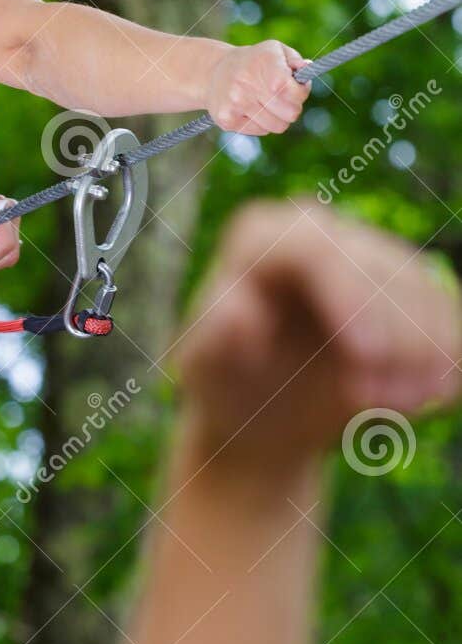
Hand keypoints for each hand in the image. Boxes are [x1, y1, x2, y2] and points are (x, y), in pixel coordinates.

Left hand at [169, 197, 461, 465]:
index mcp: (262, 236)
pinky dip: (444, 360)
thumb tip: (235, 312)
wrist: (259, 413)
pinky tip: (429, 400)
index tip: (367, 354)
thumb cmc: (224, 387)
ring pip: (422, 292)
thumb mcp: (205, 370)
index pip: (317, 249)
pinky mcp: (405, 289)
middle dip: (392, 338)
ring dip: (423, 355)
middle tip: (380, 403)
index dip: (352, 296)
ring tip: (396, 410)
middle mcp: (320, 230)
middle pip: (380, 267)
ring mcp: (367, 253)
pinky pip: (445, 317)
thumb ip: (213, 339)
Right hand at [206, 40, 310, 135]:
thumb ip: (295, 60)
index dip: (301, 93)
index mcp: (263, 62)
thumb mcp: (274, 51)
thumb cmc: (253, 61)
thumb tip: (308, 70)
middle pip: (290, 113)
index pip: (292, 91)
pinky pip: (261, 131)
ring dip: (278, 118)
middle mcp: (246, 83)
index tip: (297, 88)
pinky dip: (262, 123)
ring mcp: (235, 103)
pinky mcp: (227, 120)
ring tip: (268, 104)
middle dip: (293, 107)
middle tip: (285, 99)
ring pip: (277, 126)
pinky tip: (253, 110)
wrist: (213, 72)